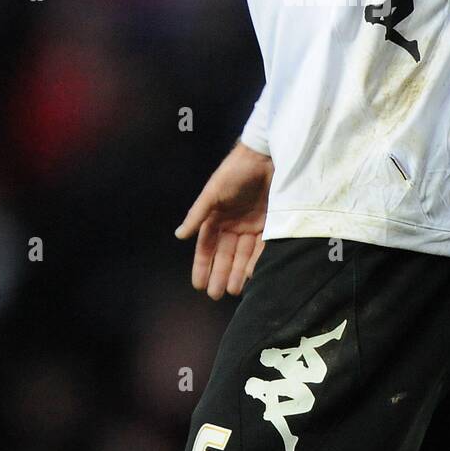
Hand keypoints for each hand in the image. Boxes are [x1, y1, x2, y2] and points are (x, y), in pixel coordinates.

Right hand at [174, 141, 273, 298]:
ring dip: (236, 272)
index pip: (206, 246)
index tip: (198, 285)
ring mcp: (251, 226)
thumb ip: (198, 214)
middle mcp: (232, 225)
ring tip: (232, 291)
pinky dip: (256, 262)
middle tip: (216, 295)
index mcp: (216, 217)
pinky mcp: (269, 225)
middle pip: (224, 254)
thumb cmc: (235, 171)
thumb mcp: (213, 192)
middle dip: (219, 274)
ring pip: (242, 255)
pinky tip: (250, 276)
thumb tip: (180, 235)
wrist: (266, 156)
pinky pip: (262, 248)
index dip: (202, 265)